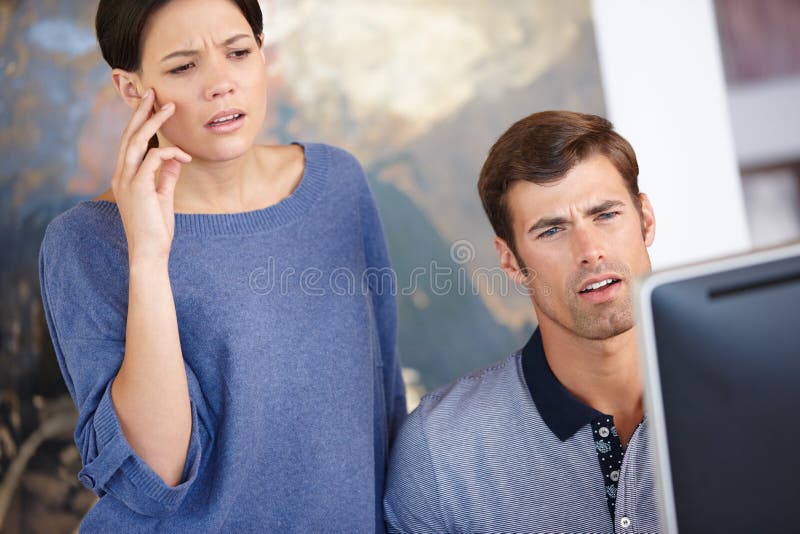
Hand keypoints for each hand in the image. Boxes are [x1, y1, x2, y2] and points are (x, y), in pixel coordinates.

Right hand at [111, 89, 190, 263]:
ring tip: (168, 106)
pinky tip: (185, 155)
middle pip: (129, 135)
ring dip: (153, 122)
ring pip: (137, 141)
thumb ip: (166, 177)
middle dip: (141, 112)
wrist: (149, 251)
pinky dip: (171, 152)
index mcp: (125, 176)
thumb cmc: (156, 228)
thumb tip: (175, 158)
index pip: (130, 142)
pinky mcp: (138, 186)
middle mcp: (121, 174)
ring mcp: (127, 180)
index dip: (139, 122)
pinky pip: (154, 159)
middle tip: (153, 92)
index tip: (152, 105)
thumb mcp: (163, 198)